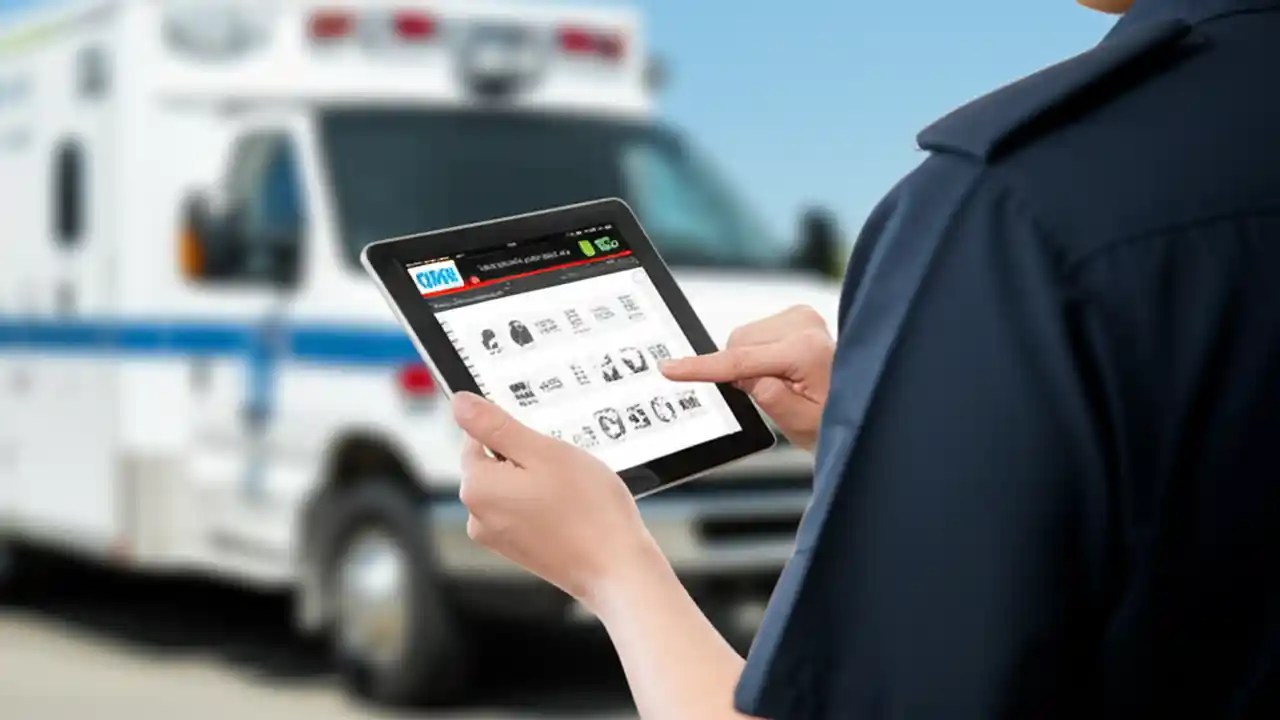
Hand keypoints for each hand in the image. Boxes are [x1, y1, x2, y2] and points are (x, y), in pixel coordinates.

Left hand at [452, 392, 661, 606]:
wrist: (617, 568)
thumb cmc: (589, 512)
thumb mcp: (543, 452)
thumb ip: (495, 425)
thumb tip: (460, 404)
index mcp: (477, 488)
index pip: (476, 437)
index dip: (512, 431)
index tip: (541, 438)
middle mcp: (478, 516)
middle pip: (494, 462)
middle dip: (527, 455)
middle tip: (563, 463)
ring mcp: (498, 536)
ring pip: (513, 485)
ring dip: (538, 478)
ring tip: (571, 488)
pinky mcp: (518, 548)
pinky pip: (524, 509)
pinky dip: (544, 501)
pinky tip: (570, 506)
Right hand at [660, 305, 834, 450]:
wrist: (858, 403)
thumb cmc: (834, 419)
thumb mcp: (801, 425)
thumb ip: (769, 398)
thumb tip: (743, 376)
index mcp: (807, 351)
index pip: (741, 360)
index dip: (702, 367)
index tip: (670, 368)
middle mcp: (805, 325)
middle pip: (737, 345)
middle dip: (740, 373)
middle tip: (772, 395)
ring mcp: (801, 316)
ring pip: (742, 339)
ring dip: (749, 363)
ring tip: (784, 384)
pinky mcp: (796, 315)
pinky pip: (754, 335)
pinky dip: (757, 354)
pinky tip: (783, 369)